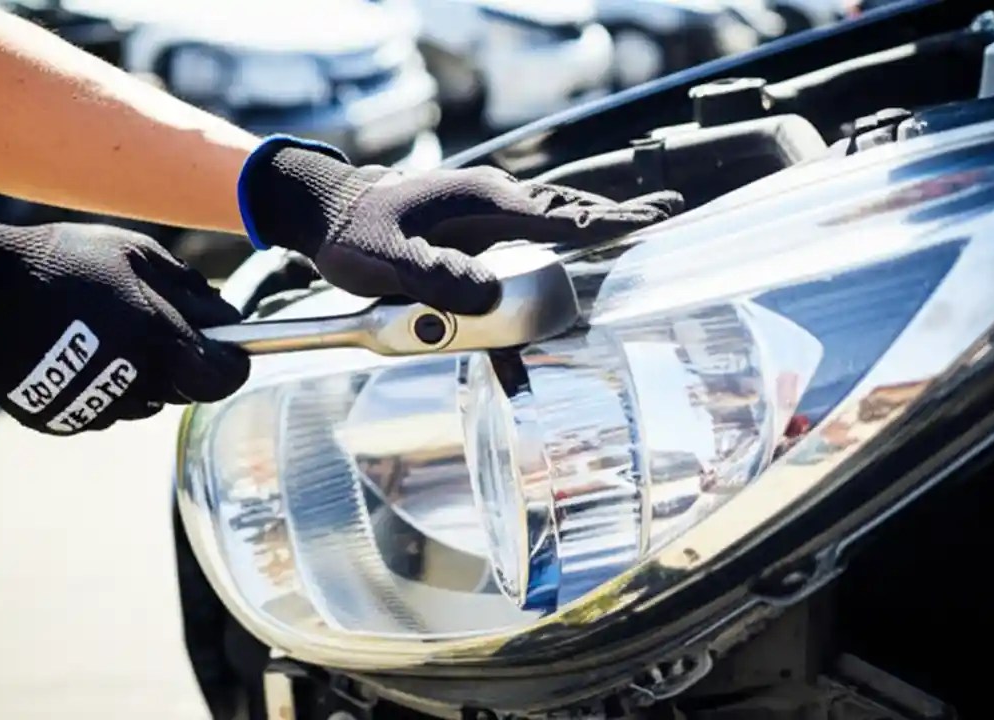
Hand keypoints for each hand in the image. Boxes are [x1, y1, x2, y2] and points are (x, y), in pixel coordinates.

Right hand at [0, 197, 248, 434]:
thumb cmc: (61, 262)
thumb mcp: (135, 253)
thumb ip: (189, 288)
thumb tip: (225, 315)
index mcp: (158, 341)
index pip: (224, 378)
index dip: (232, 362)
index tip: (228, 346)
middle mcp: (134, 383)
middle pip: (187, 391)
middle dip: (185, 363)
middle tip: (157, 325)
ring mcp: (96, 407)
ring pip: (146, 402)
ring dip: (143, 376)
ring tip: (109, 333)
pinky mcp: (64, 421)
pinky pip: (104, 411)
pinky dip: (102, 388)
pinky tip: (77, 352)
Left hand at [238, 136, 684, 314]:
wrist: (326, 210)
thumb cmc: (353, 235)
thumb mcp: (384, 263)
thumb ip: (434, 279)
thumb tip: (488, 295)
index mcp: (480, 204)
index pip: (559, 216)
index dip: (608, 223)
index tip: (655, 220)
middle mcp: (491, 200)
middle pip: (568, 209)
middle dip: (616, 216)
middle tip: (666, 214)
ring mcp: (484, 210)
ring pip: (553, 215)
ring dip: (592, 223)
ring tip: (637, 224)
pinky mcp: (474, 225)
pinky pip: (529, 230)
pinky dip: (561, 233)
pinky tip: (576, 243)